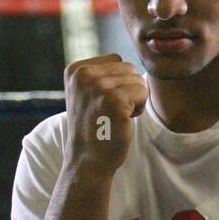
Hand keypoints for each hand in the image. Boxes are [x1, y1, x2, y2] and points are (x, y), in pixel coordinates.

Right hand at [64, 53, 147, 177]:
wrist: (87, 159)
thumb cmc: (94, 127)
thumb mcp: (86, 93)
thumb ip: (100, 74)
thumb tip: (132, 63)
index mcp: (76, 69)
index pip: (115, 60)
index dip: (117, 82)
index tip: (102, 103)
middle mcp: (84, 74)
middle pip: (128, 68)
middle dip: (127, 90)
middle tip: (111, 112)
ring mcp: (99, 87)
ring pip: (137, 79)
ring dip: (134, 100)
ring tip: (116, 116)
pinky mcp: (115, 100)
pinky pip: (142, 92)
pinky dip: (139, 108)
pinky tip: (124, 120)